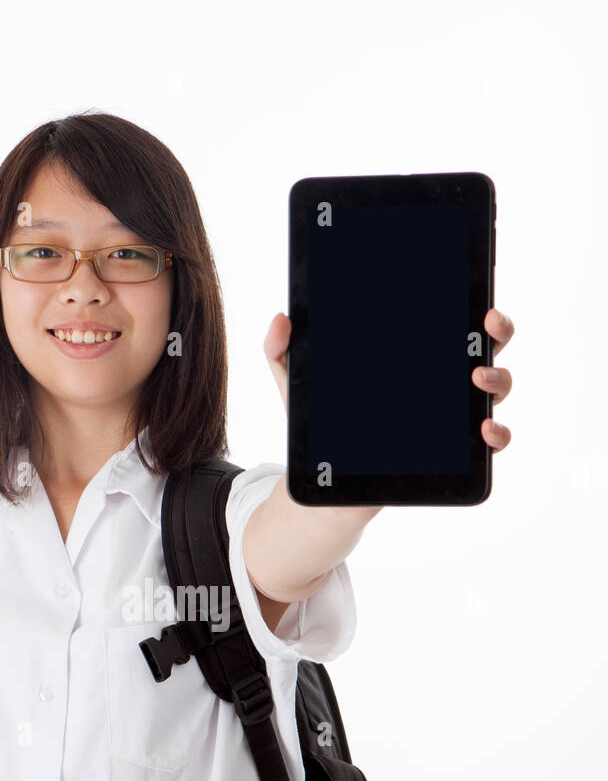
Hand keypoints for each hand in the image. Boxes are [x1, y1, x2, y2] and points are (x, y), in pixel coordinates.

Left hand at [264, 307, 514, 455]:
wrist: (326, 484)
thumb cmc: (323, 425)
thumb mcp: (297, 385)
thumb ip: (282, 351)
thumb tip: (281, 319)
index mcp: (416, 353)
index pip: (452, 319)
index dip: (473, 303)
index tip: (476, 295)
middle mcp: (443, 380)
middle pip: (487, 346)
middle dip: (498, 330)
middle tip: (487, 325)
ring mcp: (454, 417)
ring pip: (495, 390)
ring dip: (498, 380)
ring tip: (477, 378)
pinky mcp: (455, 454)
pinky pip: (491, 442)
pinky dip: (498, 435)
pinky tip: (484, 430)